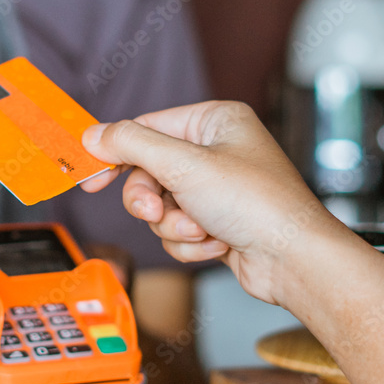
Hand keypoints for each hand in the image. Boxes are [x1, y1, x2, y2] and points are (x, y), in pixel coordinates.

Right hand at [79, 101, 347, 306]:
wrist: (293, 261)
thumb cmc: (257, 205)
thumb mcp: (184, 166)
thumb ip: (132, 146)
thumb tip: (93, 135)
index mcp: (215, 121)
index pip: (147, 128)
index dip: (116, 153)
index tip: (90, 178)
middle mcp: (216, 151)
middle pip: (148, 173)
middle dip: (153, 201)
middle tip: (156, 211)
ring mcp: (216, 189)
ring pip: (160, 207)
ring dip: (174, 226)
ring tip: (203, 230)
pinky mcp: (216, 223)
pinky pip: (177, 231)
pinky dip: (190, 243)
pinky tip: (218, 244)